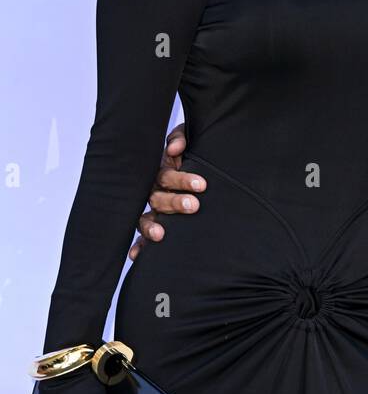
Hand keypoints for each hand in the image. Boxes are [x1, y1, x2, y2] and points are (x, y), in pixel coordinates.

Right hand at [127, 121, 206, 260]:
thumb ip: (181, 138)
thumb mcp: (189, 139)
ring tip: (161, 234)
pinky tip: (136, 255)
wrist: (206, 167)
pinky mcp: (154, 224)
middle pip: (158, 197)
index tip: (202, 185)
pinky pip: (141, 235)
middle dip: (175, 202)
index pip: (167, 175)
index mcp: (163, 170)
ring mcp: (153, 208)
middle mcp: (154, 190)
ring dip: (152, 226)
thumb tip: (175, 148)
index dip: (183, 179)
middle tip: (194, 205)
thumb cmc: (194, 153)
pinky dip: (139, 245)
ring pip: (147, 217)